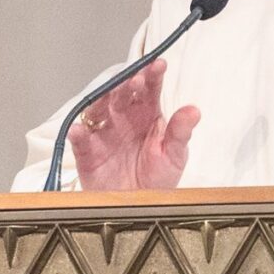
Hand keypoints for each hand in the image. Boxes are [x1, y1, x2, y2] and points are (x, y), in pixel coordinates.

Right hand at [66, 61, 200, 189]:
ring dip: (101, 101)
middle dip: (126, 84)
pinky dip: (78, 134)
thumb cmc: (158, 179)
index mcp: (146, 114)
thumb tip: (194, 110)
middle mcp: (124, 118)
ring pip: (98, 109)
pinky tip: (80, 130)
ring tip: (107, 95)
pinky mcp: (87, 152)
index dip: (152, 75)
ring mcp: (104, 133)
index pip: (149, 89)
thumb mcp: (175, 156)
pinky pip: (80, 140)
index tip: (159, 65)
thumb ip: (181, 132)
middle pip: (121, 94)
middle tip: (134, 80)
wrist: (140, 207)